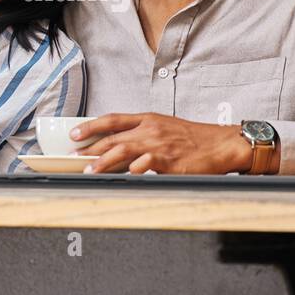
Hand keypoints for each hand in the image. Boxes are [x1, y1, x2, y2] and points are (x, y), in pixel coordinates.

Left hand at [71, 113, 253, 174]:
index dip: (91, 126)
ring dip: (103, 161)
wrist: (221, 144)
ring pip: (123, 150)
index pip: (113, 120)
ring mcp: (159, 144)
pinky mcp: (169, 160)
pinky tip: (123, 175)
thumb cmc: (194, 139)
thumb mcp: (165, 127)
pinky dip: (133, 169)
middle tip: (74, 157)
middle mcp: (151, 129)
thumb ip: (143, 133)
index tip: (74, 133)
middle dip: (90, 148)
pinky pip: (146, 164)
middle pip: (113, 137)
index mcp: (149, 119)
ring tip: (89, 171)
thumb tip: (119, 145)